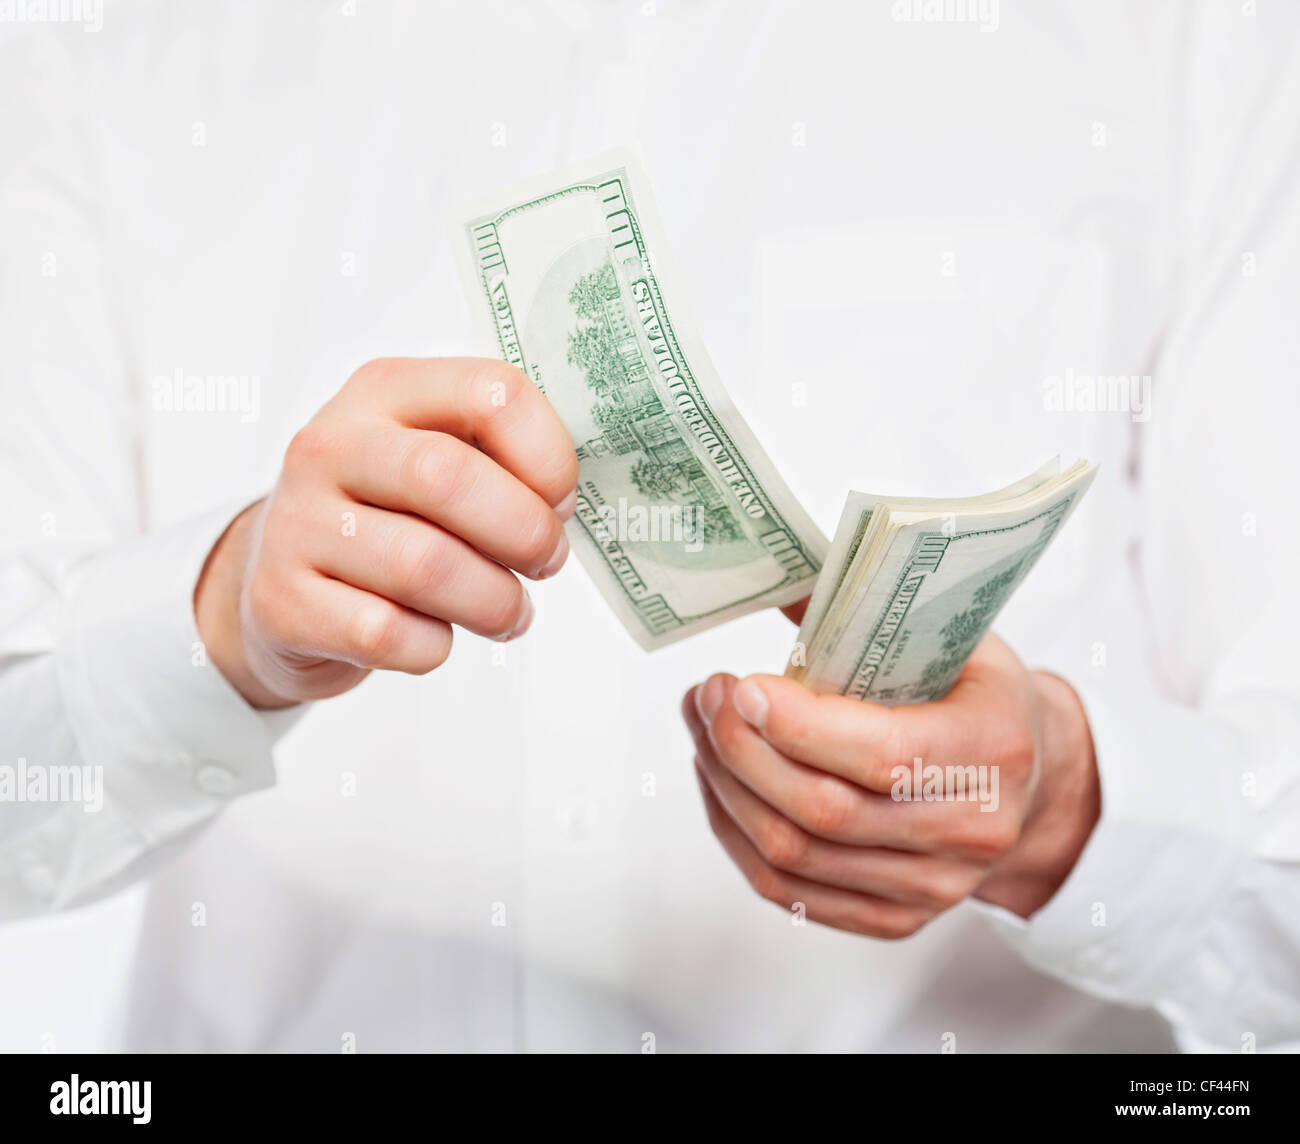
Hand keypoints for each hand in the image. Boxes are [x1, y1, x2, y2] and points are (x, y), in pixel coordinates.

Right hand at [196, 357, 578, 706]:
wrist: (283, 582)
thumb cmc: (386, 517)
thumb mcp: (432, 459)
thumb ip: (498, 460)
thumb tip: (559, 505)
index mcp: (384, 392)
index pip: (489, 393)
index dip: (547, 454)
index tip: (561, 500)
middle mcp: (329, 445)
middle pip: (447, 476)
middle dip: (523, 533)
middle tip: (546, 563)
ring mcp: (296, 524)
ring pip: (423, 566)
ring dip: (492, 601)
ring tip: (509, 613)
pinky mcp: (282, 603)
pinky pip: (386, 633)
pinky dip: (433, 646)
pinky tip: (435, 637)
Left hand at [683, 623, 1099, 934]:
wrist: (1029, 781)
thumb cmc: (977, 695)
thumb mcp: (949, 636)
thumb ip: (864, 613)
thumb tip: (775, 578)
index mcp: (993, 749)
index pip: (883, 753)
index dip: (797, 724)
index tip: (742, 686)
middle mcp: (972, 832)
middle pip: (823, 812)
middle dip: (742, 749)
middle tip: (708, 696)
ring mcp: (933, 887)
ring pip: (793, 855)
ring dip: (726, 787)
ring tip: (703, 728)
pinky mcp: (895, 919)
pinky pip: (787, 890)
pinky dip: (734, 833)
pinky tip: (719, 781)